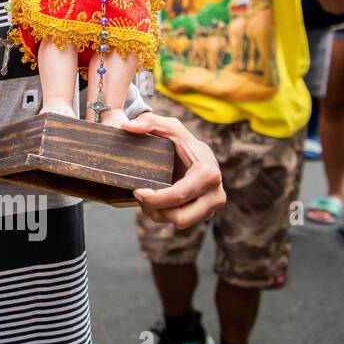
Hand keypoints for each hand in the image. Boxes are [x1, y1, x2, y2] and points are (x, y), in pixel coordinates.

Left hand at [122, 112, 225, 227]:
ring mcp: (213, 206)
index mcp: (208, 173)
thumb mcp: (164, 125)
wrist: (192, 152)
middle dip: (156, 210)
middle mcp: (216, 193)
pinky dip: (166, 214)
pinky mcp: (206, 213)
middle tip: (140, 195)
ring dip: (159, 213)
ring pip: (180, 222)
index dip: (155, 199)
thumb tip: (126, 127)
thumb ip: (147, 121)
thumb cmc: (177, 139)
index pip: (179, 195)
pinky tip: (157, 200)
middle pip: (181, 217)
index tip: (136, 191)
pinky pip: (182, 222)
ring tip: (147, 197)